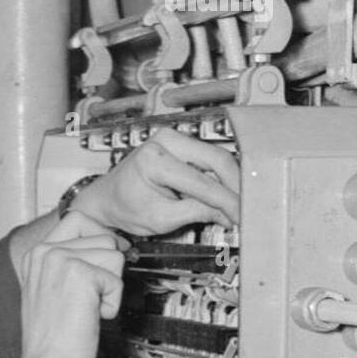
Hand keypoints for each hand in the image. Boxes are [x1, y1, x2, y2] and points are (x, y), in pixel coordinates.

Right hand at [19, 211, 126, 357]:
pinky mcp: (80, 274)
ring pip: (115, 254)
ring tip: (88, 308)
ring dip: (110, 286)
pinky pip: (117, 279)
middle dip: (108, 270)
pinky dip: (112, 303)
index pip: (79, 219)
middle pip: (104, 237)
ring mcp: (61, 260)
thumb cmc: (52, 338)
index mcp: (36, 254)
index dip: (99, 238)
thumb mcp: (52, 290)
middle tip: (89, 298)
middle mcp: (45, 252)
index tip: (103, 261)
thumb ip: (70, 263)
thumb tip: (107, 244)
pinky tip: (92, 316)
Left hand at [74, 128, 240, 233]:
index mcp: (154, 159)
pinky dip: (221, 177)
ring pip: (217, 157)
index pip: (202, 182)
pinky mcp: (181, 142)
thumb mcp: (160, 219)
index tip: (241, 217)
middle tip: (248, 208)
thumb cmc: (125, 207)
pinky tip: (228, 194)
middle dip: (236, 186)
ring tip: (240, 204)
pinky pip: (209, 159)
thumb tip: (228, 214)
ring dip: (231, 181)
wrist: (108, 198)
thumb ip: (195, 213)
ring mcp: (174, 138)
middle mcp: (165, 140)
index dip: (227, 202)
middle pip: (217, 160)